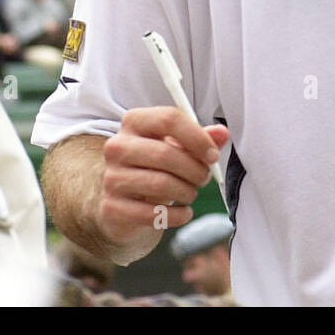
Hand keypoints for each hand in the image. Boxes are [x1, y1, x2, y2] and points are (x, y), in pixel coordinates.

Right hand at [96, 107, 228, 246]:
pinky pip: (153, 214)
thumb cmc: (155, 166)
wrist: (125, 201)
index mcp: (134, 121)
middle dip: (194, 169)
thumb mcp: (177, 147)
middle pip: (165, 153)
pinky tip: (184, 213)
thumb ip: (200, 138)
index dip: (197, 138)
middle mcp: (117, 146)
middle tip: (204, 178)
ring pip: (160, 184)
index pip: (169, 119)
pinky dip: (177, 216)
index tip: (213, 155)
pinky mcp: (112, 207)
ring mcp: (111, 177)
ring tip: (191, 193)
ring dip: (187, 192)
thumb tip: (222, 133)